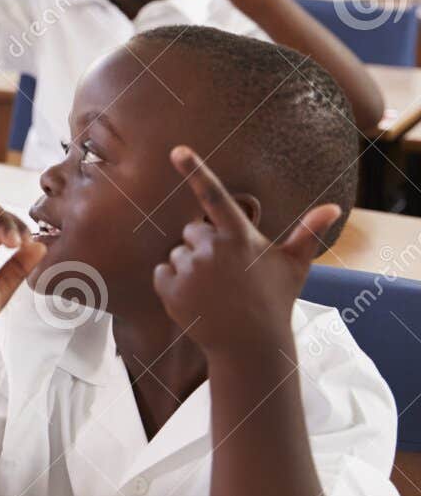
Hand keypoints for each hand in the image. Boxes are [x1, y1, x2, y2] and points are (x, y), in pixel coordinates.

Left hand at [153, 147, 338, 356]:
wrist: (249, 345)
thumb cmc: (274, 301)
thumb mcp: (294, 266)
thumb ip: (307, 233)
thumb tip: (333, 208)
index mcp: (239, 237)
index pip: (215, 197)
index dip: (195, 170)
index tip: (176, 149)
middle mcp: (212, 249)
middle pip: (192, 231)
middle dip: (204, 247)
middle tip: (226, 274)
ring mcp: (189, 270)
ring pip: (177, 254)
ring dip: (190, 268)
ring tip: (214, 291)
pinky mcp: (169, 288)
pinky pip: (162, 273)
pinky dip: (173, 284)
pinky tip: (196, 299)